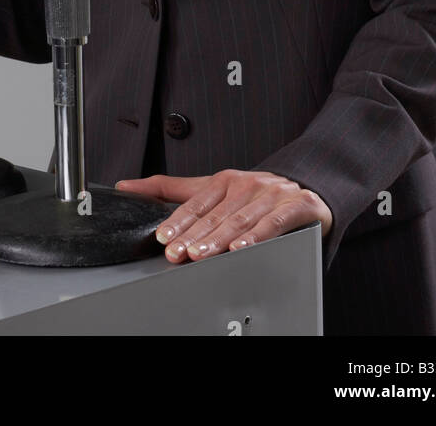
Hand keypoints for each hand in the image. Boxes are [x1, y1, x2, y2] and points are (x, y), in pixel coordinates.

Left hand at [116, 168, 332, 262]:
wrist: (308, 189)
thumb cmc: (255, 194)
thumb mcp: (213, 189)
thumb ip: (171, 190)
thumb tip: (127, 186)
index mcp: (225, 180)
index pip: (196, 203)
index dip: (178, 221)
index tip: (163, 238)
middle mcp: (246, 184)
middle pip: (216, 215)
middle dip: (194, 236)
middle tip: (177, 253)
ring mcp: (271, 194)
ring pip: (240, 221)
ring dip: (219, 240)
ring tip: (201, 254)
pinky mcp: (295, 205)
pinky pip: (273, 224)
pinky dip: (257, 237)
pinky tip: (241, 249)